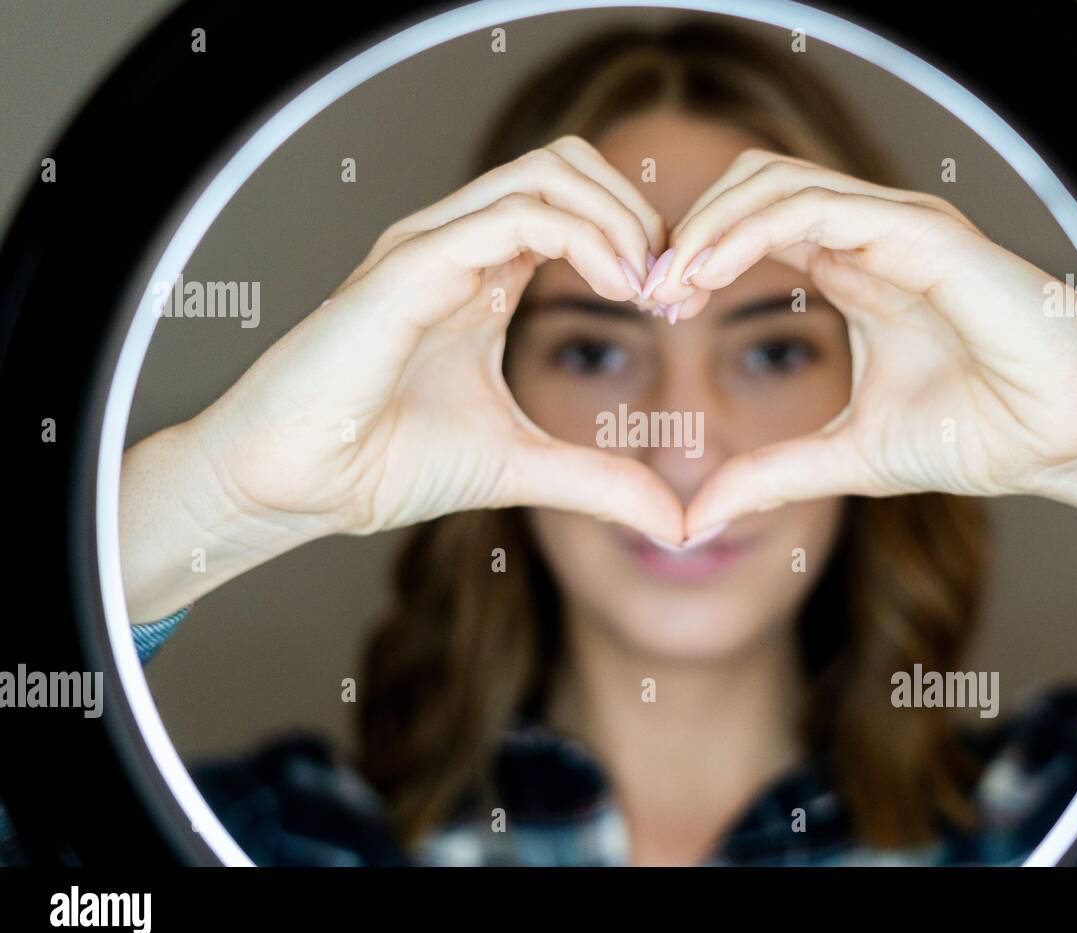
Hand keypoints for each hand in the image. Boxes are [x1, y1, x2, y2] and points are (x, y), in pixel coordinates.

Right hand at [122, 137, 682, 619]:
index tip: (676, 304)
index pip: (574, 205)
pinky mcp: (409, 267)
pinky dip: (583, 237)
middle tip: (671, 286)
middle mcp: (456, 245)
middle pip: (569, 165)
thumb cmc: (383, 464)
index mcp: (480, 275)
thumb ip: (600, 482)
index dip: (638, 238)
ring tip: (648, 286)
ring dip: (619, 219)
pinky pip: (513, 215)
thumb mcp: (522, 468)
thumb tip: (676, 520)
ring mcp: (430, 246)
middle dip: (637, 213)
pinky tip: (618, 288)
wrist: (298, 488)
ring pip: (547, 173)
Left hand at [642, 149, 1076, 537]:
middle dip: (690, 230)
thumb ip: (771, 475)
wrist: (1065, 442)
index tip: (655, 305)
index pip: (757, 229)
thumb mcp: (847, 459)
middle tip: (648, 287)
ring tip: (669, 281)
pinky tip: (707, 272)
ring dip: (708, 224)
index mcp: (856, 273)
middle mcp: (872, 238)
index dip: (698, 257)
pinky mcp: (921, 232)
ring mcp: (897, 227)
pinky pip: (814, 204)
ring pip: (775, 180)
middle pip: (754, 188)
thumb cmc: (984, 436)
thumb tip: (697, 516)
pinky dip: (748, 228)